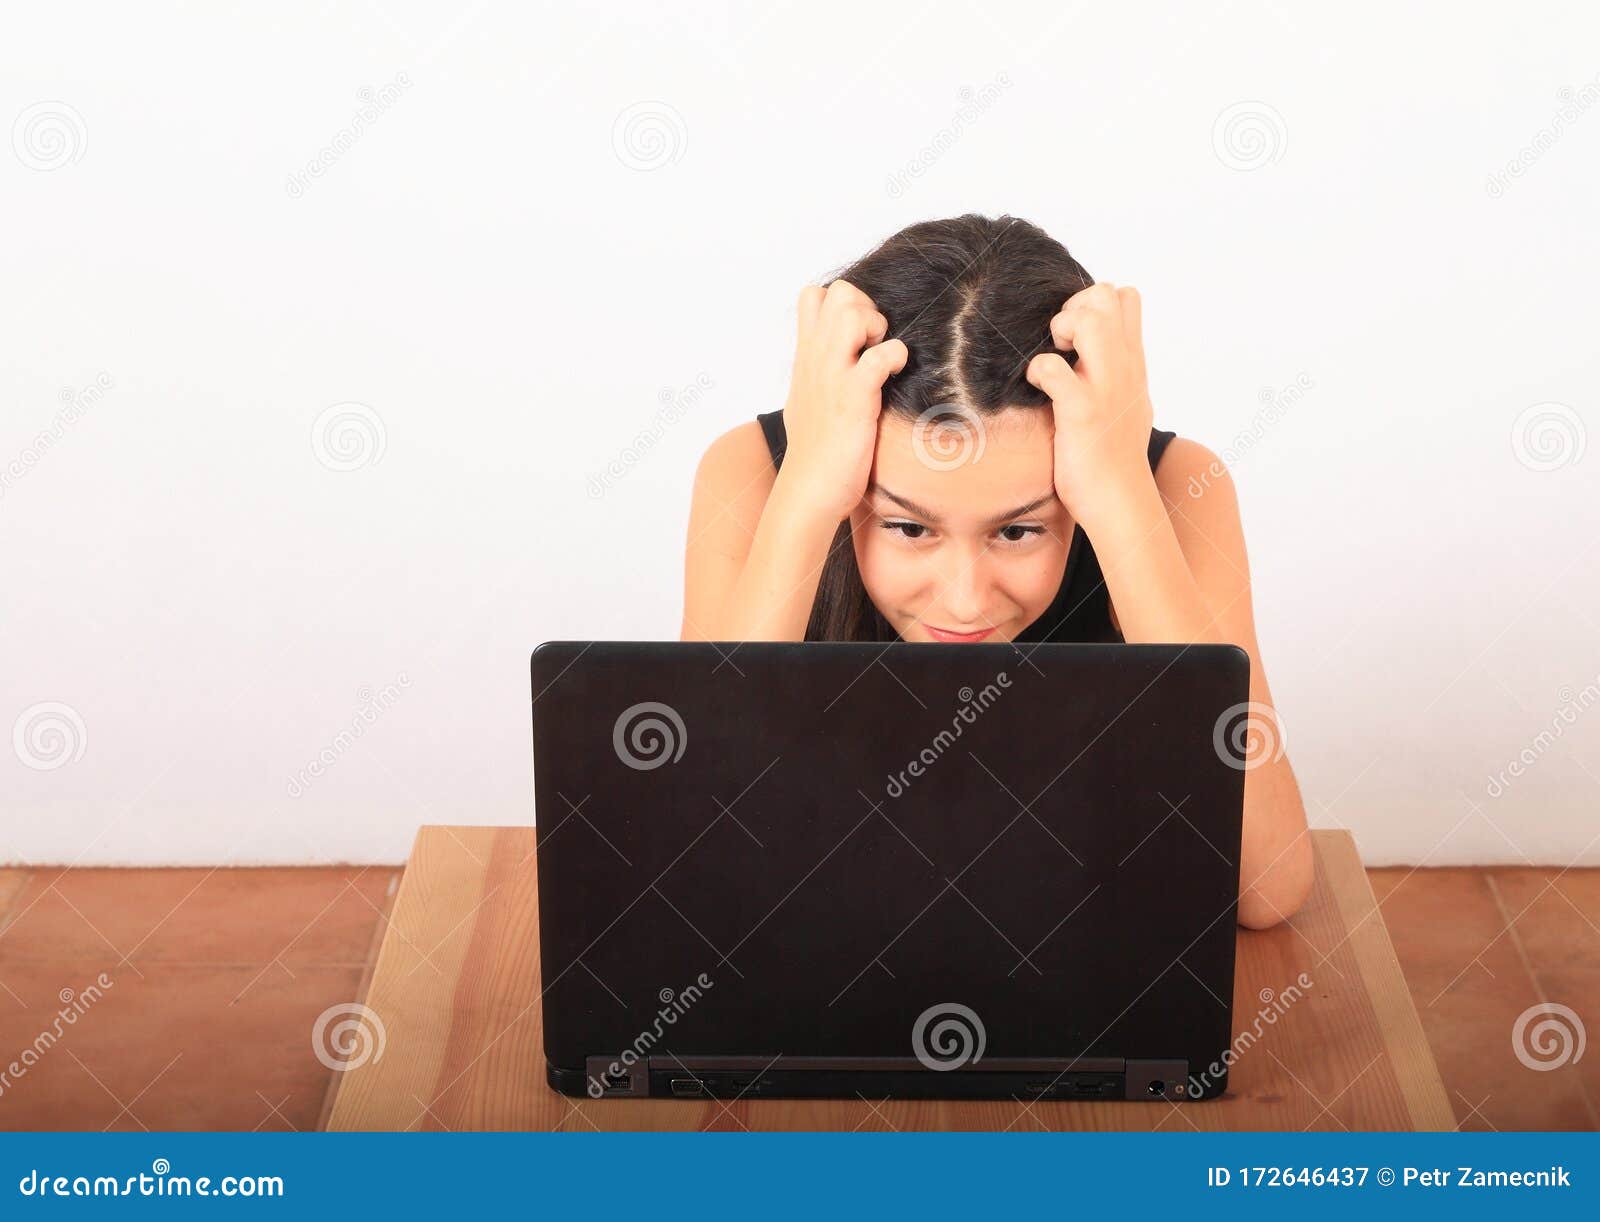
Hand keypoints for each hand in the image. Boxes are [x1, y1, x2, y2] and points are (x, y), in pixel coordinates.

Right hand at [778, 279, 907, 520]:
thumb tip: (825, 362)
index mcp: (806, 358)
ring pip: (853, 313)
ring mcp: (833, 377)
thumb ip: (816, 373)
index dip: (843, 301)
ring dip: (878, 326)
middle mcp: (816, 360)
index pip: (813, 295)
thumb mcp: (806, 400)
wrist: (809, 491)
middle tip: (875, 343)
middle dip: (866, 307)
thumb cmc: (814, 452)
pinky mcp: (854, 399)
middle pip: (839, 292)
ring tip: (882, 356)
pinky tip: (896, 374)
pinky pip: (881, 355)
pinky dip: (895, 357)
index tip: (859, 332)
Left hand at [1026, 282, 1154, 528]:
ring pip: (1089, 318)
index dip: (1093, 301)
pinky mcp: (1082, 411)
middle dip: (1074, 306)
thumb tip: (1104, 352)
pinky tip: (1037, 388)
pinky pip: (1053, 367)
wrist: (1121, 501)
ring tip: (1053, 356)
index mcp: (1134, 363)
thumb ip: (1119, 372)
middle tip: (1061, 341)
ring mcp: (1106, 387)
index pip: (1128, 297)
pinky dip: (1037, 371)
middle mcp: (1125, 367)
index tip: (1075, 332)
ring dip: (1062, 328)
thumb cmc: (1115, 456)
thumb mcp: (1129, 402)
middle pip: (1107, 294)